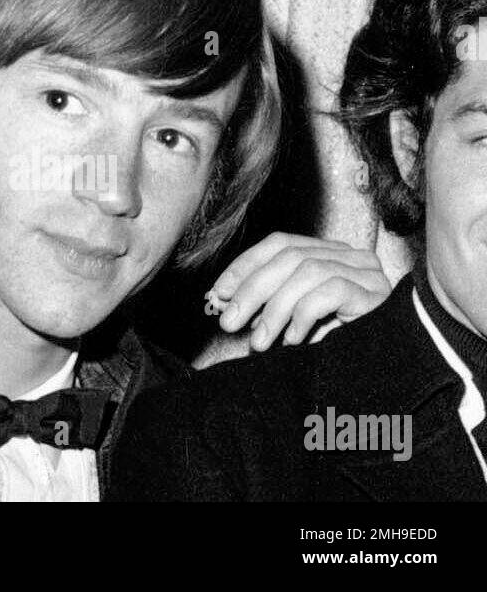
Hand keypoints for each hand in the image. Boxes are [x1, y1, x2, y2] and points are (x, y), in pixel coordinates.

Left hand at [206, 232, 391, 351]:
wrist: (391, 368)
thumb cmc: (339, 344)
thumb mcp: (296, 320)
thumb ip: (268, 305)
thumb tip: (226, 303)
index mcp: (327, 252)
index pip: (279, 244)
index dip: (244, 265)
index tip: (218, 292)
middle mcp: (349, 255)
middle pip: (289, 256)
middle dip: (251, 289)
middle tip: (228, 321)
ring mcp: (366, 272)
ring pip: (307, 271)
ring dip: (274, 308)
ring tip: (259, 342)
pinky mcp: (376, 294)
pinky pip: (330, 291)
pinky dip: (304, 314)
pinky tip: (294, 339)